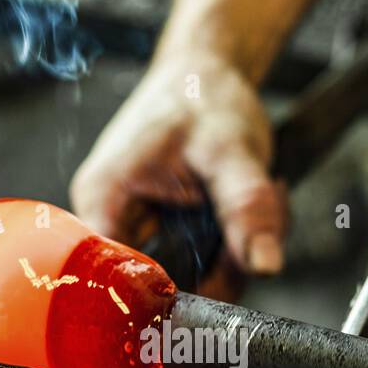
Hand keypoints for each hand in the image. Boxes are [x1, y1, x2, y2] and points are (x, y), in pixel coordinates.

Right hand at [70, 53, 287, 292]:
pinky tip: (255, 200)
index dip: (172, 295)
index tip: (223, 276)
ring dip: (239, 251)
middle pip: (161, 288)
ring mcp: (139, 233)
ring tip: (264, 192)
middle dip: (223, 265)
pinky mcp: (166, 236)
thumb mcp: (228, 150)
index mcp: (102, 202)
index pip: (119, 281)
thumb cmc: (202, 97)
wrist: (207, 72)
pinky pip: (204, 263)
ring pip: (192, 279)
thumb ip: (246, 208)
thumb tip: (266, 266)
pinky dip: (239, 243)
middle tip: (264, 210)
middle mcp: (111, 225)